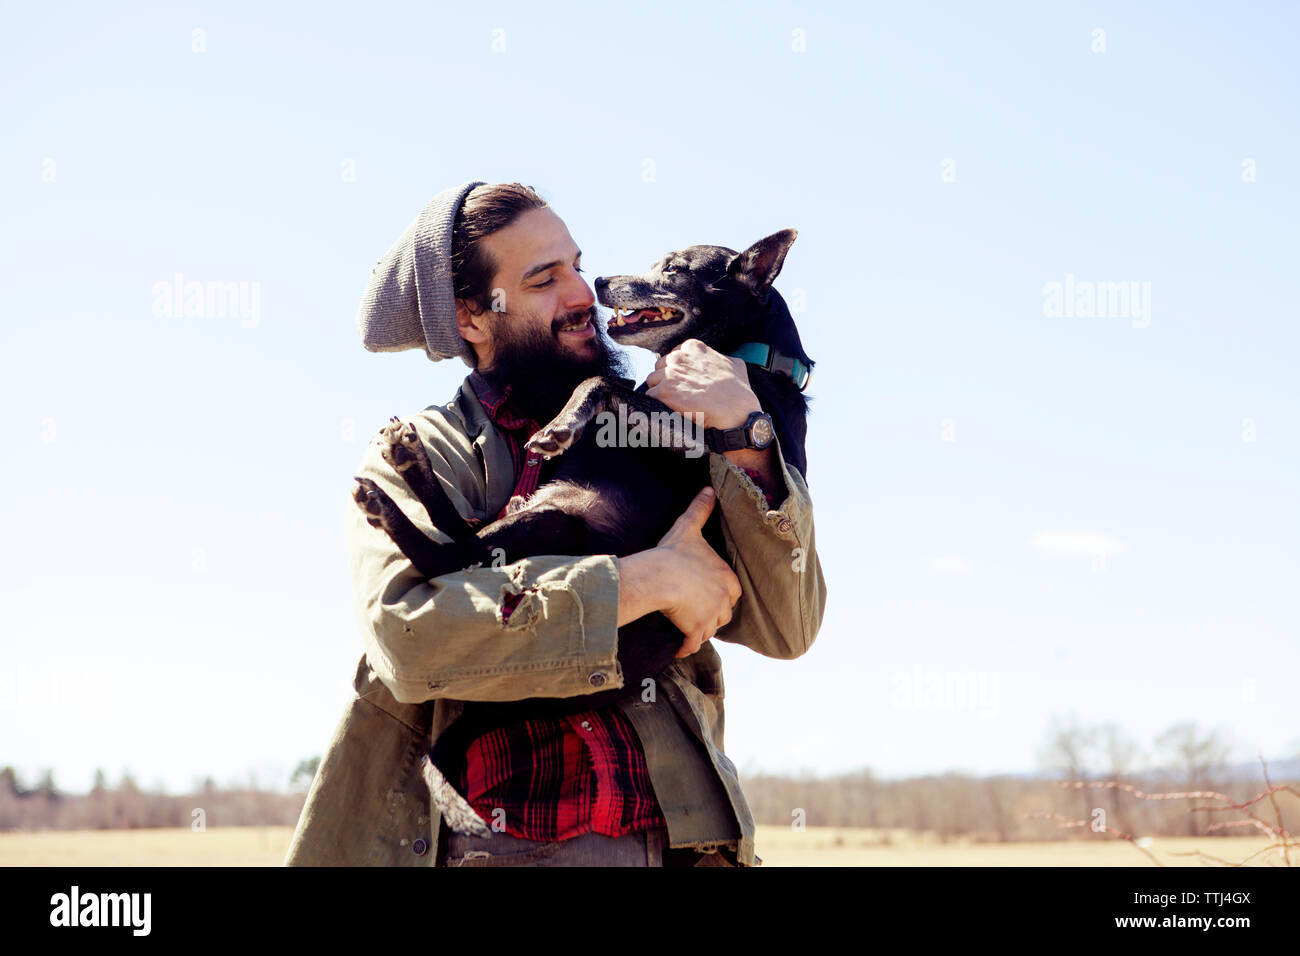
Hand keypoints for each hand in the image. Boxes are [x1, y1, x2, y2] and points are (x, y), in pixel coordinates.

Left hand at [644, 339, 761, 430]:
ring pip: (652, 381)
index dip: (677, 371)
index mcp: (692, 347)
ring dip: (659, 391)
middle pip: (660, 367)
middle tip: (678, 393)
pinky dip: (657, 404)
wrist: (735, 412)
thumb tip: (720, 360)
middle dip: (666, 379)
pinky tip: (669, 409)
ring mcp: (669, 374)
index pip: (673, 356)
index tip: (684, 382)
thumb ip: (720, 358)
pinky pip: (650, 396)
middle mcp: (678, 357)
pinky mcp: (663, 392)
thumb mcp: (734, 364)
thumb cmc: (738, 391)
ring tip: (673, 403)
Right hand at [652, 486, 741, 656]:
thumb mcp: (689, 527)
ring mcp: (710, 618)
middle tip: (698, 614)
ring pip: (709, 630)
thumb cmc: (673, 552)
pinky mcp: (694, 631)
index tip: (708, 596)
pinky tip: (680, 648)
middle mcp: (723, 601)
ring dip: (700, 631)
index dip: (721, 596)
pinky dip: (687, 647)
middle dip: (712, 616)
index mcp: (727, 579)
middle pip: (723, 615)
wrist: (657, 576)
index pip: (732, 593)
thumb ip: (701, 509)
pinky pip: (693, 644)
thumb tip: (709, 488)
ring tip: (689, 629)